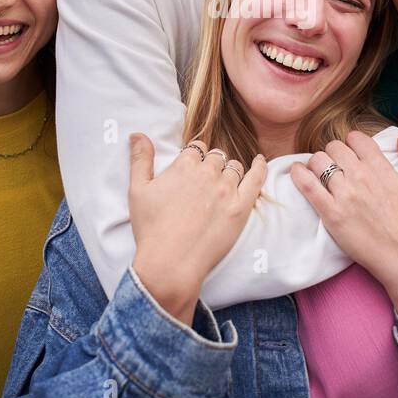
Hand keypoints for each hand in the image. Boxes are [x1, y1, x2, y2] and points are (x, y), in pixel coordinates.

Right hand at [129, 135, 266, 324]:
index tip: (191, 169)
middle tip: (204, 183)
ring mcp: (227, 190)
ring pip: (234, 167)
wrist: (170, 263)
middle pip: (216, 156)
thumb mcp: (138, 190)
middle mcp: (207, 173)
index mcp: (184, 166)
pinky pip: (256, 179)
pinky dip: (259, 167)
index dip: (194, 157)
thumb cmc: (151, 229)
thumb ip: (140, 159)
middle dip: (211, 164)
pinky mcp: (241, 207)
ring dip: (229, 171)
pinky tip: (259, 161)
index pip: (196, 148)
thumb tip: (137, 134)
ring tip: (222, 185)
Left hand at [290, 130, 397, 349]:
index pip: (357, 139)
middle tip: (334, 164)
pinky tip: (296, 171)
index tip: (350, 152)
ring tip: (318, 172)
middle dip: (333, 152)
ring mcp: (344, 194)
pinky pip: (308, 185)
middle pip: (335, 148)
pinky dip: (298, 174)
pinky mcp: (331, 213)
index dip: (352, 142)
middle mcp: (361, 177)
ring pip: (319, 162)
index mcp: (380, 168)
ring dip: (316, 163)